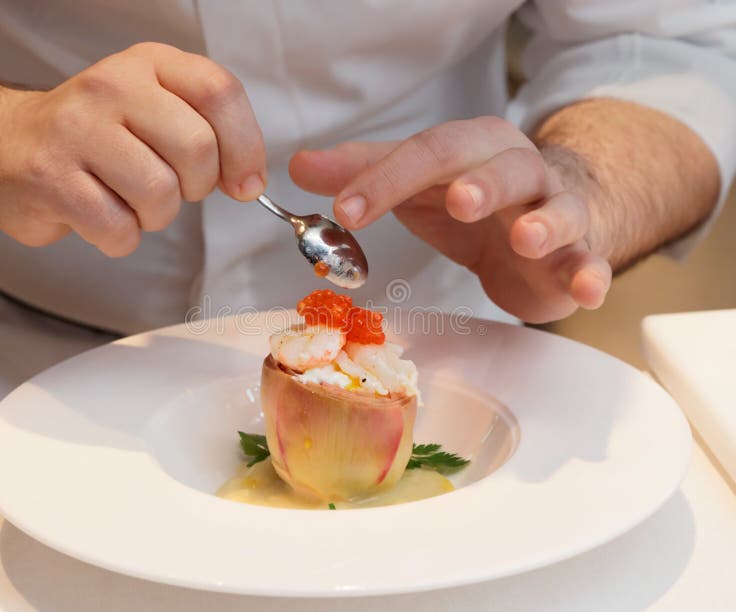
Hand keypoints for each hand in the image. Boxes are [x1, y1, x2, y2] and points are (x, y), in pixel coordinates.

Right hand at [0, 42, 265, 255]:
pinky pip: (118, 228)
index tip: (244, 183)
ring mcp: (75, 128)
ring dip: (155, 216)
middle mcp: (112, 85)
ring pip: (160, 194)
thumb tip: (248, 182)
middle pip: (197, 149)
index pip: (219, 93)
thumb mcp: (156, 111)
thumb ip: (209, 133)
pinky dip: (120, 238)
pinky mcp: (48, 175)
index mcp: (149, 65)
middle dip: (196, 187)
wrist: (4, 147)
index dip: (245, 146)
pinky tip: (99, 217)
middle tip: (168, 187)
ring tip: (127, 200)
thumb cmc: (96, 138)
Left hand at [289, 117, 611, 322]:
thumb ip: (365, 174)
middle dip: (481, 184)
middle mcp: (520, 172)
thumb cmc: (470, 198)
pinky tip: (586, 286)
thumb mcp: (416, 182)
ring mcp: (554, 214)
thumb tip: (300, 167)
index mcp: (474, 148)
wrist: (538, 222)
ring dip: (544, 223)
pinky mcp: (575, 256)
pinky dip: (592, 273)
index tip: (345, 209)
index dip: (386, 179)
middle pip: (503, 169)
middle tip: (457, 201)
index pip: (429, 154)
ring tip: (526, 238)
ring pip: (558, 210)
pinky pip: (591, 261)